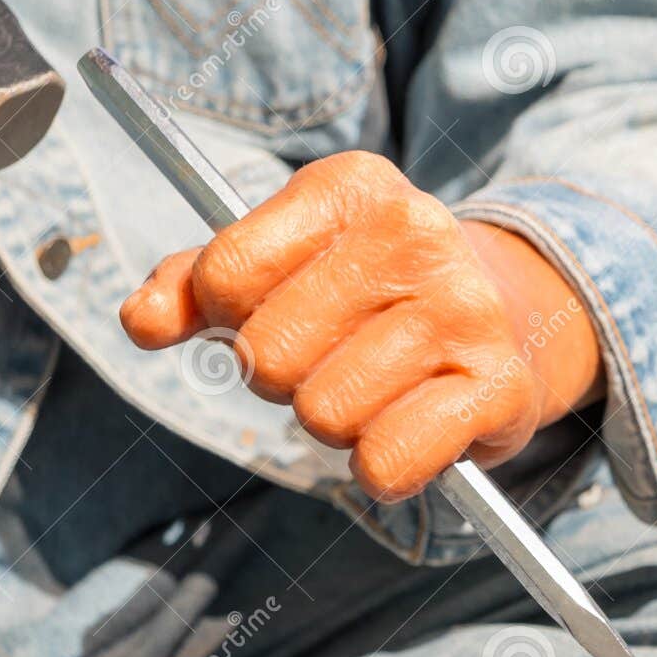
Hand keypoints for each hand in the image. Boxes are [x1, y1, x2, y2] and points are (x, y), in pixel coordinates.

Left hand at [121, 151, 602, 502]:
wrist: (515, 314)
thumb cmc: (375, 292)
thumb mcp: (287, 259)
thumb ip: (198, 283)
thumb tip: (140, 320)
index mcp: (352, 187)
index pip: (224, 277)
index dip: (229, 318)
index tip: (275, 313)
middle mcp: (416, 235)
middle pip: (267, 357)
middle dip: (285, 379)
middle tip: (336, 360)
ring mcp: (465, 311)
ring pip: (323, 416)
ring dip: (337, 425)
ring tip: (379, 391)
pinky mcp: (500, 388)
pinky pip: (386, 463)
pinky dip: (383, 470)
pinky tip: (410, 433)